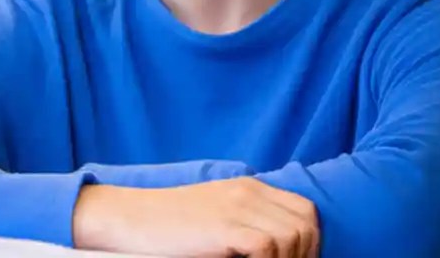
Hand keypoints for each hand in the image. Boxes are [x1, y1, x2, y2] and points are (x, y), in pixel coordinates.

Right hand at [73, 176, 318, 257]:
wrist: (129, 219)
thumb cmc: (168, 226)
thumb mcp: (216, 215)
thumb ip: (247, 221)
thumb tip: (279, 248)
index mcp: (249, 188)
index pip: (304, 211)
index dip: (310, 242)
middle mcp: (249, 192)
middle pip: (306, 224)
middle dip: (305, 255)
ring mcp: (238, 207)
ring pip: (292, 237)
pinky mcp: (226, 226)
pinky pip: (268, 247)